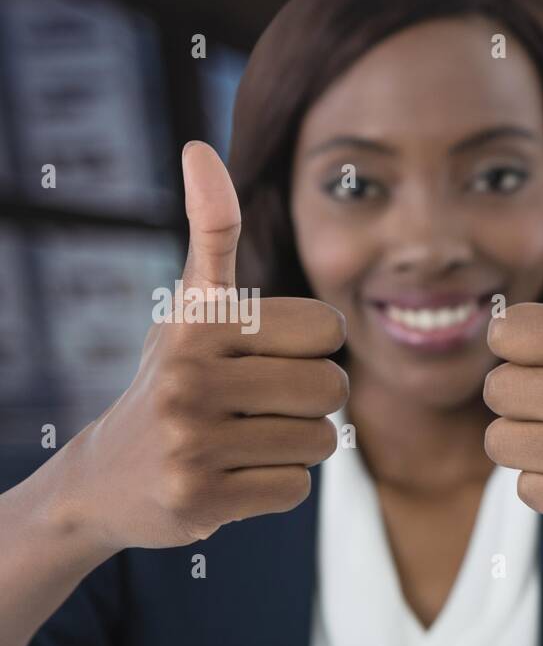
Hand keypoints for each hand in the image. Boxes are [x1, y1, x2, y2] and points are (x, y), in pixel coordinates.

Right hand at [63, 141, 348, 550]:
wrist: (108, 477)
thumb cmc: (174, 380)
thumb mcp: (189, 307)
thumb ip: (212, 233)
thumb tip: (200, 147)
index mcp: (200, 323)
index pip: (326, 328)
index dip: (312, 347)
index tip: (270, 356)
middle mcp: (190, 378)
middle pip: (331, 388)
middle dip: (310, 402)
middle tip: (261, 407)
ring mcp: (191, 442)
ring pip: (319, 442)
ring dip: (295, 446)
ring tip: (245, 440)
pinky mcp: (200, 498)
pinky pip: (296, 488)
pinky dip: (277, 486)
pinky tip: (234, 476)